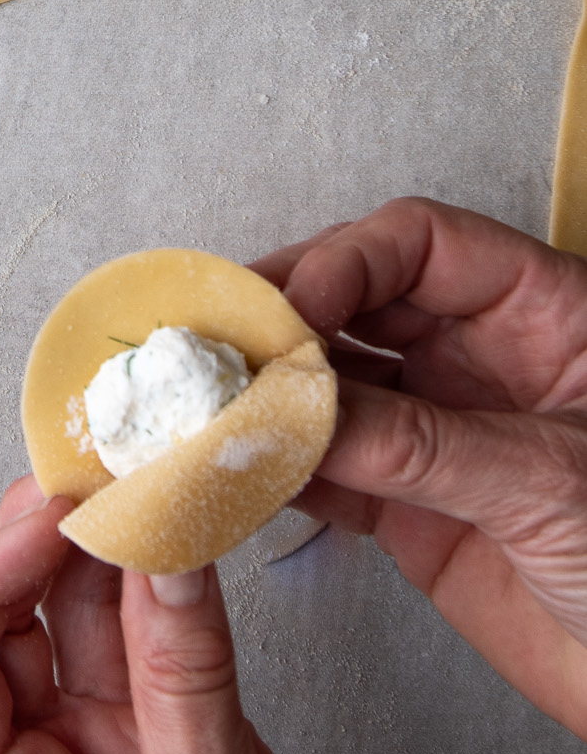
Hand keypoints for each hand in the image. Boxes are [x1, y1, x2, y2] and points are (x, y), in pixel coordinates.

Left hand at [0, 479, 463, 753]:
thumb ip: (186, 682)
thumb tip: (159, 554)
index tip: (42, 520)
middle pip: (4, 633)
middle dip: (35, 548)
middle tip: (85, 476)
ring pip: (79, 628)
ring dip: (101, 554)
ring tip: (130, 484)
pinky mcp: (178, 750)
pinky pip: (153, 647)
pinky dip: (163, 588)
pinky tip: (177, 539)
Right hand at [254, 197, 586, 738]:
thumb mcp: (548, 483)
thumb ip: (418, 445)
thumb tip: (296, 410)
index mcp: (547, 316)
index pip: (424, 245)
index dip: (348, 261)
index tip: (289, 309)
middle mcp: (486, 360)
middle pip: (359, 303)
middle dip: (283, 321)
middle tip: (215, 348)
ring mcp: (443, 432)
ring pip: (331, 386)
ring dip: (266, 398)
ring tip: (204, 410)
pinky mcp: (413, 508)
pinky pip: (326, 471)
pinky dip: (273, 471)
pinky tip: (234, 472)